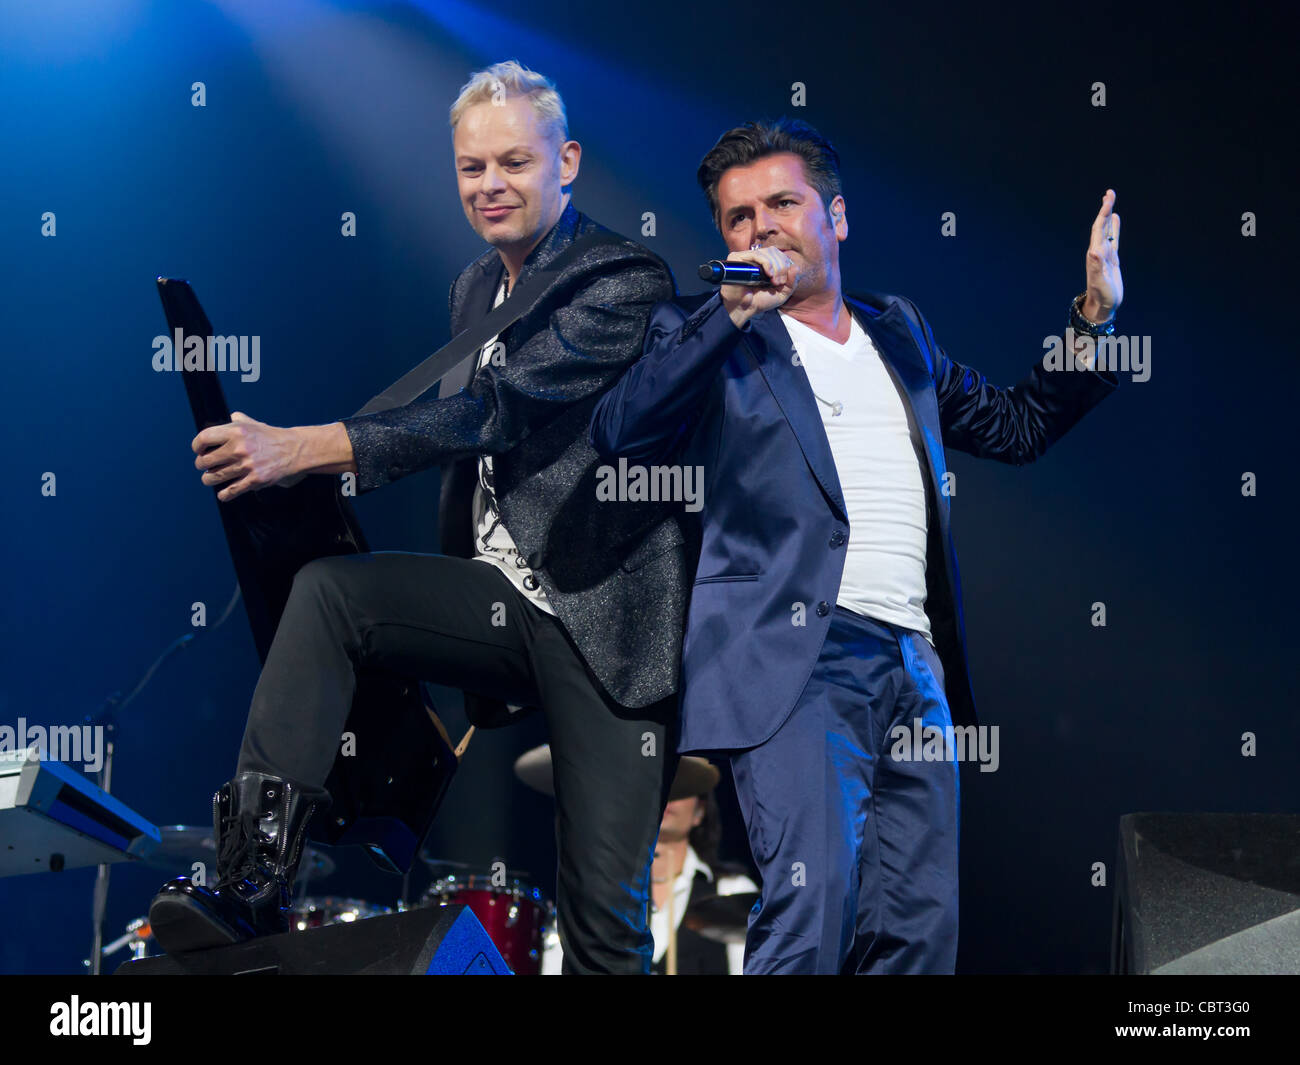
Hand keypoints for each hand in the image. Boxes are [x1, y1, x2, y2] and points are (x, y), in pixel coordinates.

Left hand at [193, 411, 301, 501]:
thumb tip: (232, 416)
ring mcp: (246, 465)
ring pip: (213, 477)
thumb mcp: (255, 424)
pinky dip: (224, 494)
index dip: (197, 446)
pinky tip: (223, 493)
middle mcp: (238, 448)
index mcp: (236, 431)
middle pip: (205, 461)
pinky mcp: (254, 480)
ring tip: (210, 478)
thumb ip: (240, 421)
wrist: (295, 450)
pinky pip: (230, 491)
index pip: (203, 438)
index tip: (199, 451)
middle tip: (205, 466)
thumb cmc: (272, 437)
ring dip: (209, 479)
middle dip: (201, 464)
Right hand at [719, 246, 798, 328]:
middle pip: (775, 252)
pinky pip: (756, 254)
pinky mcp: (737, 258)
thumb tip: (796, 266)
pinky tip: (768, 274)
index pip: (779, 255)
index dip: (785, 265)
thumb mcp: (781, 294)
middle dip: (781, 267)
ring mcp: (746, 257)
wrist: (743, 309)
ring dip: (775, 267)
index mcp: (765, 264)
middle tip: (778, 283)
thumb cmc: (759, 302)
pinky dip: (766, 263)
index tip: (782, 282)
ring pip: (768, 252)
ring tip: (773, 281)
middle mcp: (756, 259)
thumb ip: (792, 282)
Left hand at [1083, 189, 1122, 321]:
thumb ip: (1097, 266)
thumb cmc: (1102, 296)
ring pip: (1107, 230)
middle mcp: (1098, 251)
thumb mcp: (1100, 281)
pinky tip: (1116, 219)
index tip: (1109, 199)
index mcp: (1095, 253)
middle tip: (1110, 192)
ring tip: (1110, 200)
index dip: (1103, 213)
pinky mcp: (1111, 259)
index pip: (1098, 228)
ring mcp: (1105, 254)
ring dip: (1109, 215)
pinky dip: (1115, 228)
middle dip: (1105, 209)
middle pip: (1101, 225)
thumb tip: (1095, 251)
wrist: (1103, 305)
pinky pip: (1113, 239)